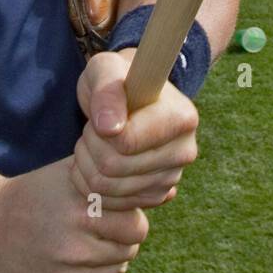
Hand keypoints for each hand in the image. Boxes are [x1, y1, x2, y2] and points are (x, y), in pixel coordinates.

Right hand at [0, 158, 149, 272]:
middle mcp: (74, 244)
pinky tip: (78, 259)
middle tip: (101, 227)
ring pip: (117, 270)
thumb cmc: (36, 192)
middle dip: (121, 237)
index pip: (137, 225)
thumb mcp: (72, 173)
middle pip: (129, 249)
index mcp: (80, 210)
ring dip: (108, 256)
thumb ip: (114, 178)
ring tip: (86, 241)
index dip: (129, 217)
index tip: (114, 211)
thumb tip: (169, 191)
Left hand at [71, 48, 198, 211]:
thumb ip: (106, 91)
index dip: (100, 130)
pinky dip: (92, 184)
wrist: (128, 99)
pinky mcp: (156, 196)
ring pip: (107, 188)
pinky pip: (110, 204)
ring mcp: (172, 177)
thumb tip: (109, 128)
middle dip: (90, 145)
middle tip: (93, 128)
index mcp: (182, 117)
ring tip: (94, 142)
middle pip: (113, 167)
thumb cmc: (118, 79)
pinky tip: (97, 161)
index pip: (126, 142)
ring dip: (87, 164)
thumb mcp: (105, 68)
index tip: (101, 114)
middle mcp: (184, 151)